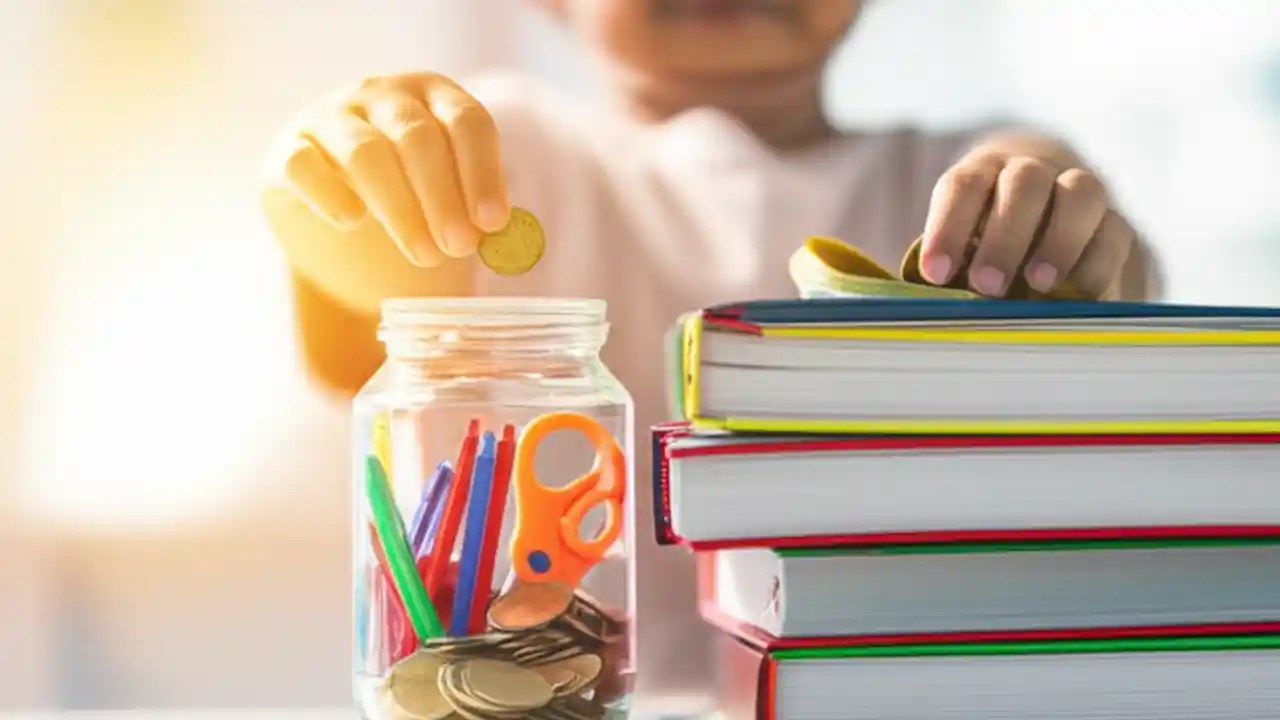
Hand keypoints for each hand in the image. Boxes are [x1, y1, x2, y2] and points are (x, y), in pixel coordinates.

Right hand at [268, 73, 509, 266]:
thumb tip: (505, 238)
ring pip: (365, 153)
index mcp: (433, 95)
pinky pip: (304, 166)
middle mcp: (382, 95)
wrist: (337, 202)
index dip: (483, 173)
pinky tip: (353, 222)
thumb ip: (477, 211)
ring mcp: (331, 117)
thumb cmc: (411, 194)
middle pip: (417, 137)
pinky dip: (330, 194)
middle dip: (443, 197)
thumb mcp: (451, 195)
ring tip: (424, 254)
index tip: (492, 224)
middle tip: (459, 247)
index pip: (466, 121)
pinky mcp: (288, 149)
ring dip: (399, 209)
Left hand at [920, 144, 1135, 298]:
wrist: (1051, 224)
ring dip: (1059, 240)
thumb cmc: (985, 244)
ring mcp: (1080, 193)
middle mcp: (1034, 172)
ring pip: (1081, 193)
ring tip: (1040, 285)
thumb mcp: (961, 249)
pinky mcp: (1116, 226)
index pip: (963, 186)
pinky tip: (1078, 299)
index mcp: (984, 173)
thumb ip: (949, 271)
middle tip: (987, 285)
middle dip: (1005, 235)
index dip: (947, 227)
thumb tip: (925, 309)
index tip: (935, 274)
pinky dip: (1096, 266)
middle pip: (1024, 182)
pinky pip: (1115, 234)